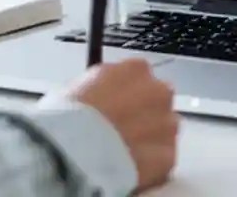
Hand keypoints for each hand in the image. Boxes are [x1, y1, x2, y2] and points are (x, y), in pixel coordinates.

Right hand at [67, 59, 178, 190]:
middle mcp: (158, 91)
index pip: (139, 77)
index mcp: (135, 69)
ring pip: (163, 130)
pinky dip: (149, 164)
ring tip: (123, 152)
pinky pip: (161, 158)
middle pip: (157, 101)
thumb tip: (101, 96)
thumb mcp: (78, 87)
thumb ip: (102, 87)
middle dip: (143, 114)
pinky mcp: (168, 155)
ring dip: (149, 139)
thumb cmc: (68, 116)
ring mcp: (167, 124)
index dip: (126, 95)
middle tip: (120, 131)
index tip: (116, 107)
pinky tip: (128, 167)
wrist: (76, 149)